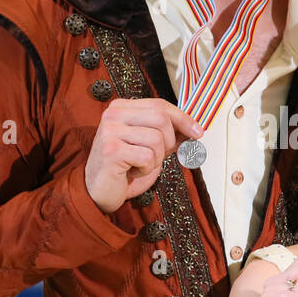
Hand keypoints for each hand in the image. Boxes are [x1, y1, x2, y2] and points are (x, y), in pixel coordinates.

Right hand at [84, 99, 202, 212]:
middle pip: (161, 119)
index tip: (199, 133)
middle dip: (170, 142)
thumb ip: (169, 135)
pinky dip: (146, 169)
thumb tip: (195, 130)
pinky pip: (147, 157)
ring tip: (140, 165)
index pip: (160, 105)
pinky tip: (132, 171)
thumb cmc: (124, 169)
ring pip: (156, 139)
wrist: (98, 192)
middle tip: (159, 156)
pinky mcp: (111, 150)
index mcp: (122, 107)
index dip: (183, 118)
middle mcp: (113, 114)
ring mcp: (110, 131)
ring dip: (156, 159)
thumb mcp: (151, 147)